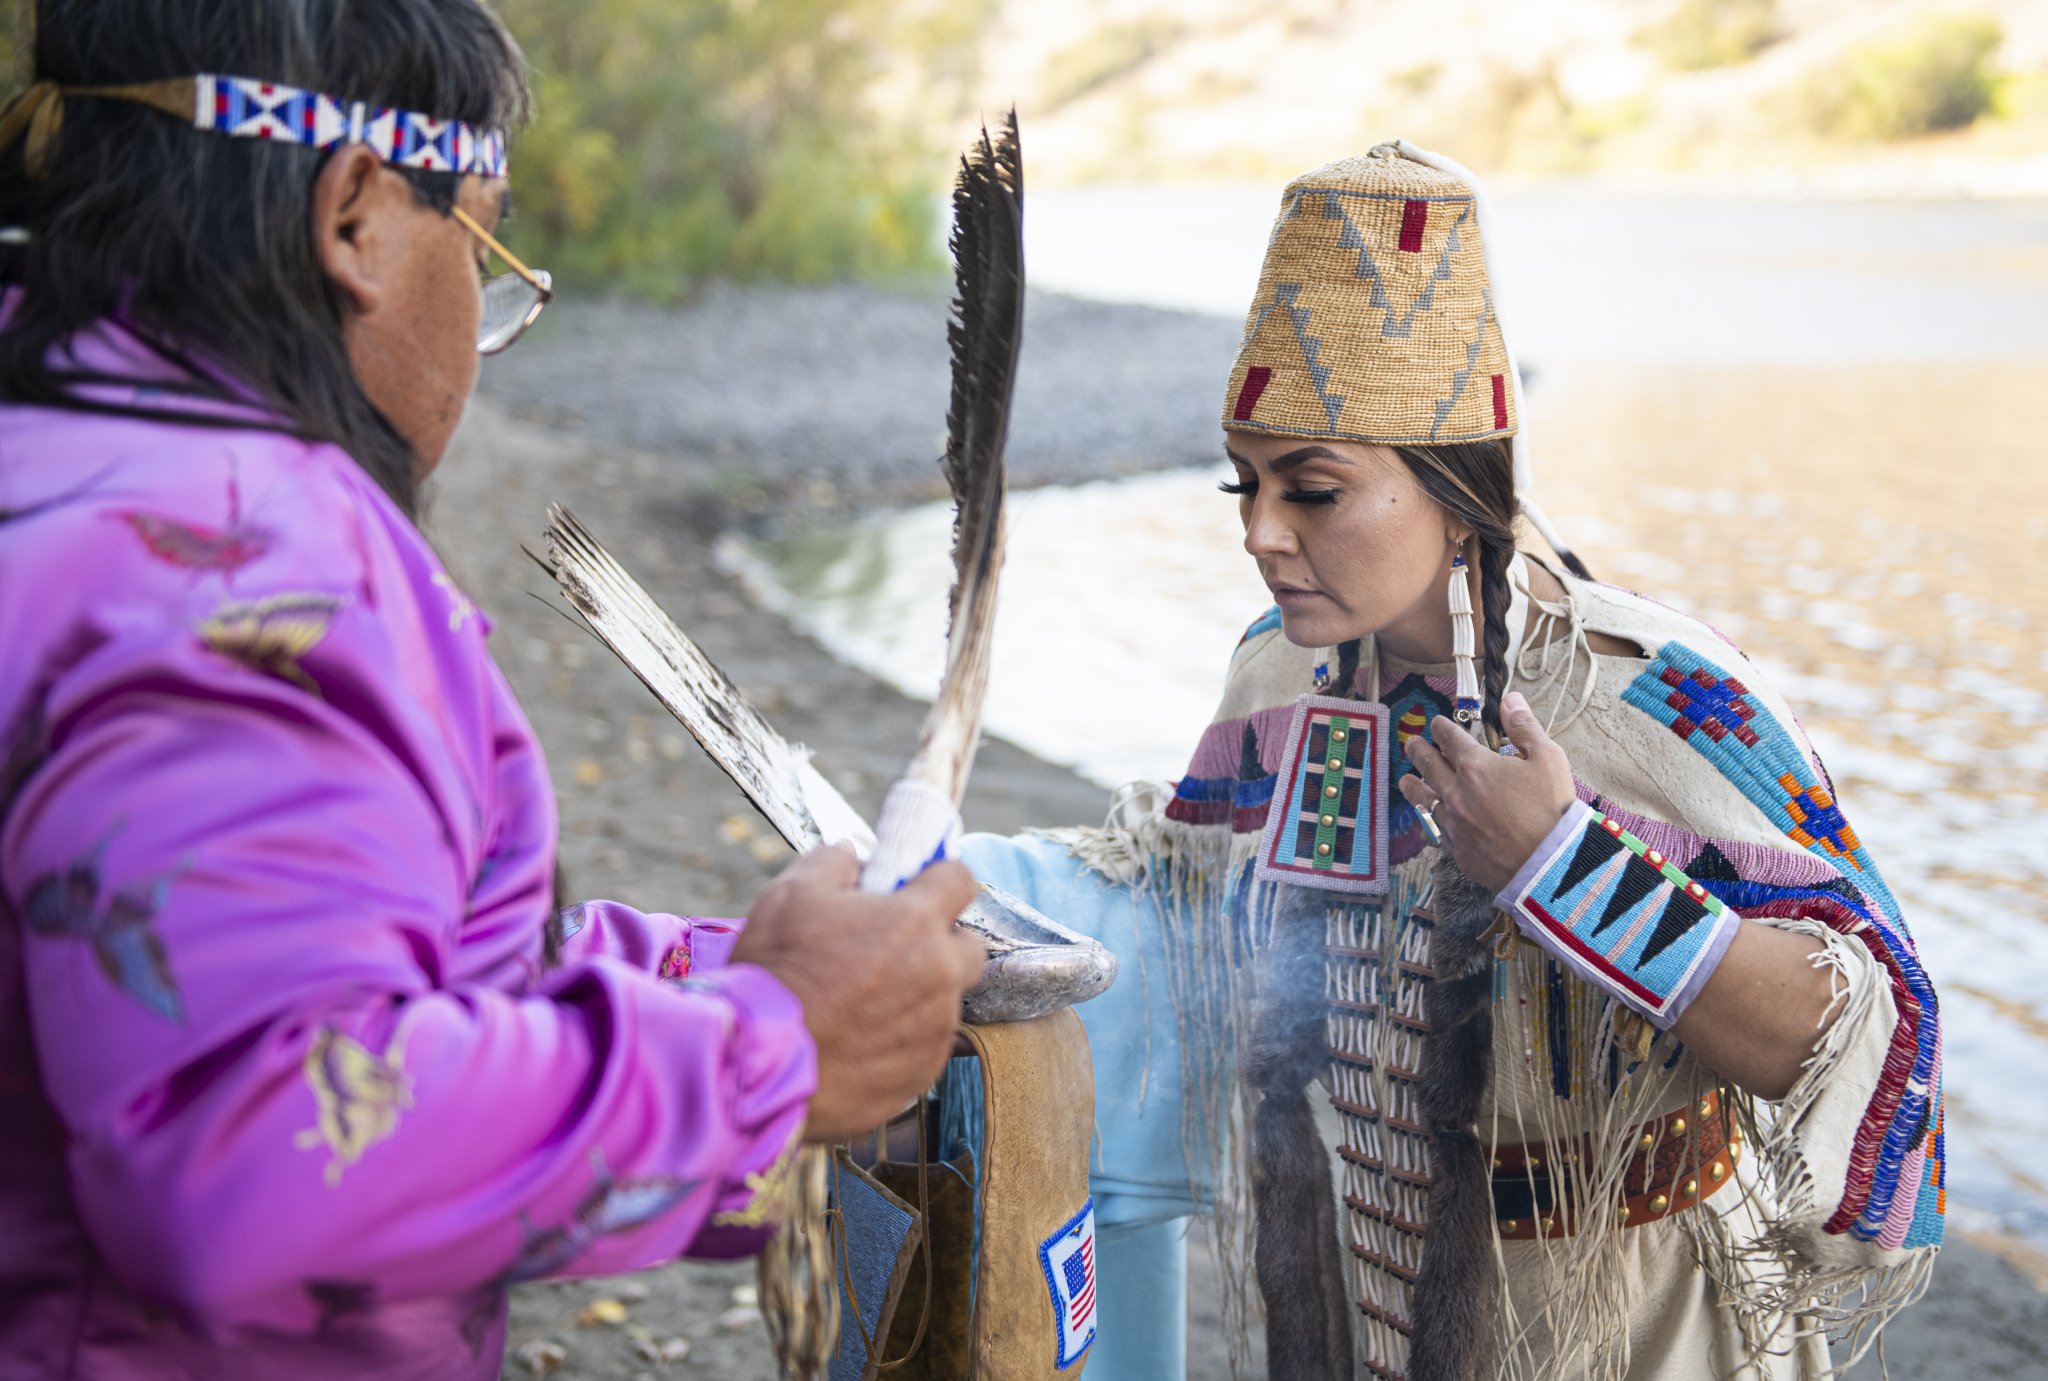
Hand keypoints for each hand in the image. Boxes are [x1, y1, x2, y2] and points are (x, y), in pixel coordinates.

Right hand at [731, 844, 984, 1142]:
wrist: (760, 1065)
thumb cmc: (775, 975)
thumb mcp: (788, 896)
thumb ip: (830, 863)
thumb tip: (851, 854)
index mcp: (914, 922)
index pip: (960, 879)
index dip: (938, 880)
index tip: (918, 889)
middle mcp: (938, 974)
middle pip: (968, 946)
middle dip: (941, 942)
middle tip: (896, 949)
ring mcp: (936, 1028)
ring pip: (946, 1000)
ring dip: (919, 994)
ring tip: (865, 1003)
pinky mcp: (924, 1071)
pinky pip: (927, 1044)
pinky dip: (903, 1038)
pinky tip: (861, 1039)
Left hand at [1397, 691, 1575, 893]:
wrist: (1551, 864)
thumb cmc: (1553, 808)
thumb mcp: (1548, 758)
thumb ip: (1525, 727)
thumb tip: (1510, 700)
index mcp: (1476, 767)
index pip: (1450, 740)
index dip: (1442, 728)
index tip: (1436, 723)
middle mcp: (1457, 793)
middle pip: (1429, 766)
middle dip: (1419, 751)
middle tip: (1411, 744)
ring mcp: (1454, 823)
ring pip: (1425, 799)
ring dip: (1414, 786)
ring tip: (1406, 780)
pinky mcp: (1458, 851)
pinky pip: (1437, 830)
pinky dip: (1431, 819)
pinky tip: (1431, 818)